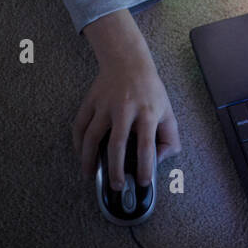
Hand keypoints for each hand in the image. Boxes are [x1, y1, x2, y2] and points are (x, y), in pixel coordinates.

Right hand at [75, 11, 180, 189]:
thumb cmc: (150, 90)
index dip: (145, 166)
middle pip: (117, 144)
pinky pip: (80, 126)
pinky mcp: (90, 102)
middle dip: (115, 169)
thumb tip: (159, 160)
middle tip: (116, 185)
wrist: (128, 62)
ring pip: (93, 137)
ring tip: (92, 176)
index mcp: (148, 113)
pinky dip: (78, 144)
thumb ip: (169, 137)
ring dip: (90, 159)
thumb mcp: (168, 110)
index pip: (147, 145)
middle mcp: (126, 109)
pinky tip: (81, 156)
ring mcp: (105, 105)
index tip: (142, 182)